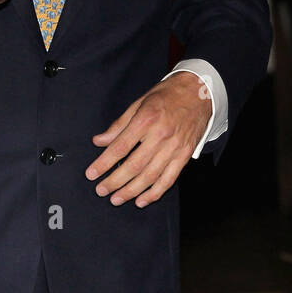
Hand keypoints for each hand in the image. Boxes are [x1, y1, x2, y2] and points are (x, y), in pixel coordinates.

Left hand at [85, 73, 211, 207]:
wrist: (199, 92)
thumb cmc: (167, 95)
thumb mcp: (140, 102)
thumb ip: (119, 125)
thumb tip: (99, 141)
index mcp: (146, 119)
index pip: (120, 147)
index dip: (104, 163)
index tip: (91, 174)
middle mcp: (160, 135)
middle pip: (134, 165)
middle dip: (114, 181)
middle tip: (101, 190)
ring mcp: (174, 147)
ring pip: (150, 176)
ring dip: (131, 191)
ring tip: (116, 199)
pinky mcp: (185, 155)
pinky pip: (169, 179)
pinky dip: (155, 193)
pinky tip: (141, 200)